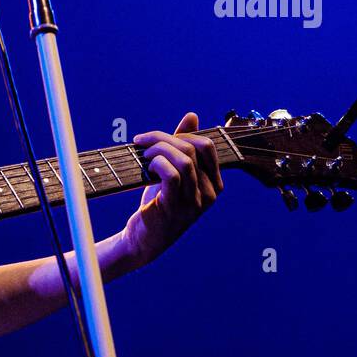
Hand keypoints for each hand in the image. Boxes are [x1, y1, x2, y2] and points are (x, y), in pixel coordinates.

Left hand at [119, 112, 222, 266]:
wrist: (143, 240)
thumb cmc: (158, 204)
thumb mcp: (172, 173)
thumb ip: (182, 146)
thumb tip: (192, 116)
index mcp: (214, 183)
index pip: (207, 146)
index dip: (181, 135)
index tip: (155, 137)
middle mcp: (210, 193)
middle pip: (193, 150)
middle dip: (164, 139)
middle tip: (142, 142)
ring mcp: (195, 202)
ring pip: (184, 160)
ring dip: (159, 150)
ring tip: (142, 154)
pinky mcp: (175, 207)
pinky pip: (173, 175)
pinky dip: (158, 164)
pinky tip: (146, 166)